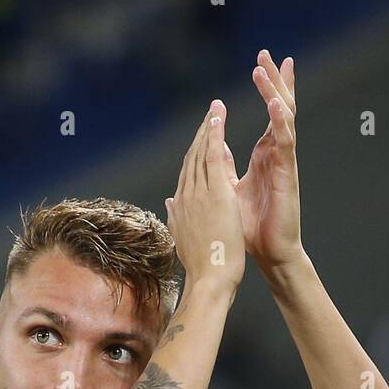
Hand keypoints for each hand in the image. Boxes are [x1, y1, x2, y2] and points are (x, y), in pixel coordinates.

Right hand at [165, 100, 244, 292]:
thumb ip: (176, 219)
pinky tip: (219, 117)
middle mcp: (185, 195)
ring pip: (202, 151)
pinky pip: (214, 154)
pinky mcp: (215, 192)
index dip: (193, 153)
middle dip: (200, 133)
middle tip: (209, 113)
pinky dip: (215, 133)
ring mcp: (199, 192)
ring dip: (208, 126)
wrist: (210, 280)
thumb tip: (169, 204)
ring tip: (215, 108)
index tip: (200, 138)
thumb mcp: (185, 240)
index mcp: (181, 207)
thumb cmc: (203, 268)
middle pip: (192, 157)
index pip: (187, 173)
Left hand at [227, 49, 302, 271]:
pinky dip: (281, 122)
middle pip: (279, 109)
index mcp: (264, 156)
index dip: (265, 89)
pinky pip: (285, 143)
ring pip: (284, 119)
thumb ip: (221, 171)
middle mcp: (276, 155)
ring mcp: (283, 163)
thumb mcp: (228, 192)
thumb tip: (207, 157)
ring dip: (275, 92)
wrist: (267, 254)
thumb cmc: (250, 229)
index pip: (267, 114)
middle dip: (274, 80)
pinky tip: (276, 104)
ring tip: (269, 67)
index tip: (260, 62)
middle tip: (268, 53)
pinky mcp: (287, 175)